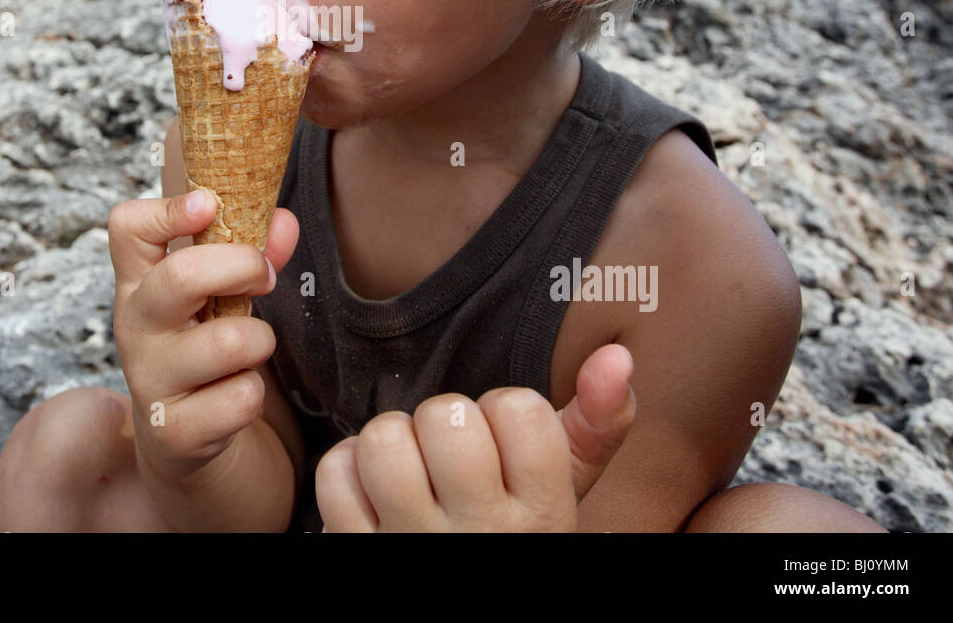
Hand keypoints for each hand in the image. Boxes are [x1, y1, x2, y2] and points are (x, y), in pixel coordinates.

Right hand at [106, 190, 299, 472]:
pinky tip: (235, 391)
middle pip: (181, 276)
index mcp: (139, 281)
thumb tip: (283, 222)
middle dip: (242, 266)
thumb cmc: (200, 342)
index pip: (128, 228)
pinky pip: (243, 396)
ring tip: (250, 347)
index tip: (208, 205)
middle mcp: (135, 325)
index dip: (167, 210)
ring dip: (260, 339)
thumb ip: (250, 252)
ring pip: (230, 341)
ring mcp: (150, 379)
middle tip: (264, 274)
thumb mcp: (216, 293)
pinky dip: (254, 391)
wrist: (178, 434)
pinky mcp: (175, 429)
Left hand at [315, 343, 636, 530]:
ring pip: (384, 440)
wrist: (467, 606)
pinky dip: (347, 471)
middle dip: (445, 420)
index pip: (518, 409)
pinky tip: (375, 491)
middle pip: (446, 418)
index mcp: (541, 514)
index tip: (503, 441)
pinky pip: (336, 474)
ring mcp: (413, 545)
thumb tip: (616, 355)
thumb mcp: (564, 487)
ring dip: (391, 442)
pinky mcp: (357, 549)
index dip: (503, 409)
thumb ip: (597, 421)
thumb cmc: (515, 530)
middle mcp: (480, 534)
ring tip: (413, 467)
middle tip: (454, 453)